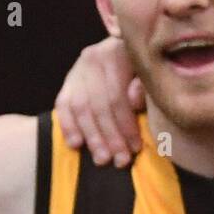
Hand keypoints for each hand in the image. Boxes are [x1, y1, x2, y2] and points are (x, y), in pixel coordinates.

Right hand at [55, 37, 144, 167]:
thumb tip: (133, 100)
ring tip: (102, 159)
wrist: (126, 56)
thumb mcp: (150, 78)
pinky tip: (75, 145)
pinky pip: (63, 105)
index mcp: (117, 53)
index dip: (126, 126)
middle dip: (110, 137)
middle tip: (120, 161)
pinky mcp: (67, 82)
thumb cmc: (145, 73)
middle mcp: (93, 57)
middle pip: (98, 105)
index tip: (135, 148)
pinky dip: (68, 126)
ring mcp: (78, 69)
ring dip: (92, 137)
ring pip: (80, 108)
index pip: (117, 96)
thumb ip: (145, 89)